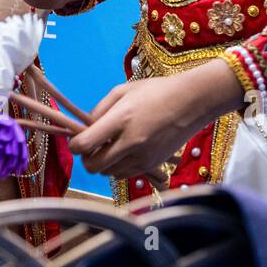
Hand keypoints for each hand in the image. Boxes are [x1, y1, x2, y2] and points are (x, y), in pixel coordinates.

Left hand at [68, 61, 241, 179]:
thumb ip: (99, 111)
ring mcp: (142, 156)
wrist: (191, 102)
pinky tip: (125, 150)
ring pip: (107, 173)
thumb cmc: (155, 91)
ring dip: (104, 163)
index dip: (75, 145)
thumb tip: (84, 128)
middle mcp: (130, 142)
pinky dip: (119, 166)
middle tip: (93, 145)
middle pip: (93, 166)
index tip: (78, 138)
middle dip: (87, 158)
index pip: (84, 144)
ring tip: (112, 145)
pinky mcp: (152, 165)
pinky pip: (124, 174)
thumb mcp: (121, 91)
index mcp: (120, 120)